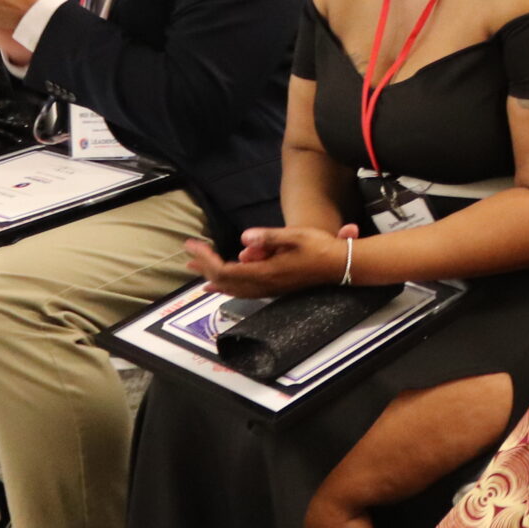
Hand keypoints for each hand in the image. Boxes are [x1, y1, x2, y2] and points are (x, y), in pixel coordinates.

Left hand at [186, 222, 357, 297]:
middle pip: (224, 280)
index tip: (194, 245)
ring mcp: (268, 289)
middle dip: (204, 266)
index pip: (225, 270)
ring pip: (231, 288)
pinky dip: (226, 286)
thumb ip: (269, 237)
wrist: (340, 266)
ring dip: (212, 277)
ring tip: (196, 269)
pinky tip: (219, 285)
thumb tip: (244, 239)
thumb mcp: (296, 236)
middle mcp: (263, 285)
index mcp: (265, 272)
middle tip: (188, 253)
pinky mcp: (273, 288)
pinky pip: (241, 291)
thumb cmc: (320, 248)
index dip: (206, 259)